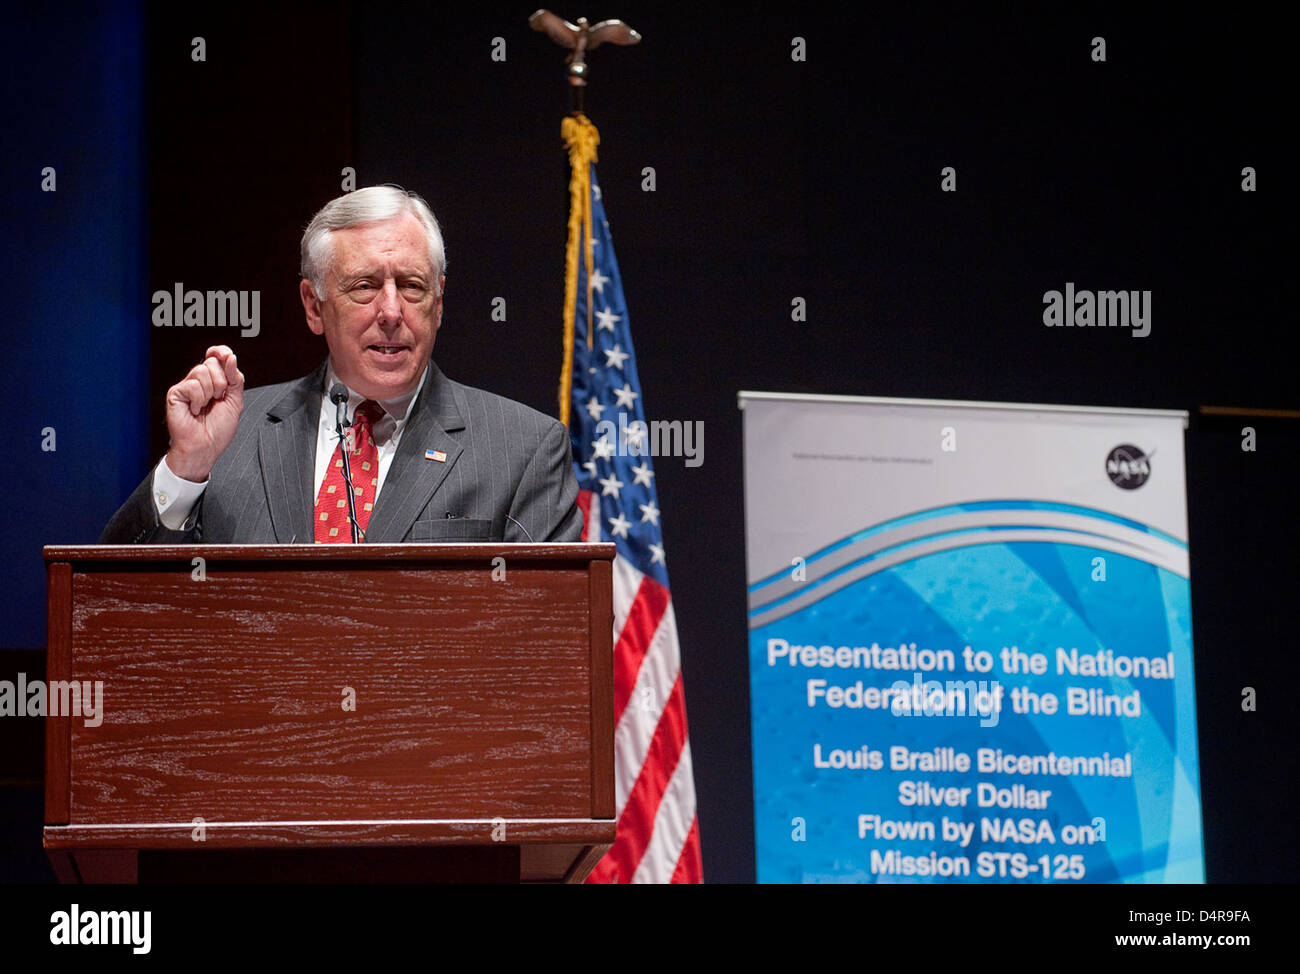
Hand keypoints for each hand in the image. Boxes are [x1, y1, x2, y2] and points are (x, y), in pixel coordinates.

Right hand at [163, 346, 244, 481]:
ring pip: (202, 371)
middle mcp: (200, 381)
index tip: (228, 356)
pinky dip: (198, 400)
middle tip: (217, 399)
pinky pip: (193, 385)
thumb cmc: (217, 430)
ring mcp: (187, 386)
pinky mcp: (176, 393)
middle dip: (222, 382)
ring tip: (205, 406)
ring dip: (210, 393)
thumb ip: (235, 379)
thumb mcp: (235, 401)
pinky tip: (194, 410)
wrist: (205, 447)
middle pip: (212, 362)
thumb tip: (231, 358)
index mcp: (214, 381)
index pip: (216, 356)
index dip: (221, 352)